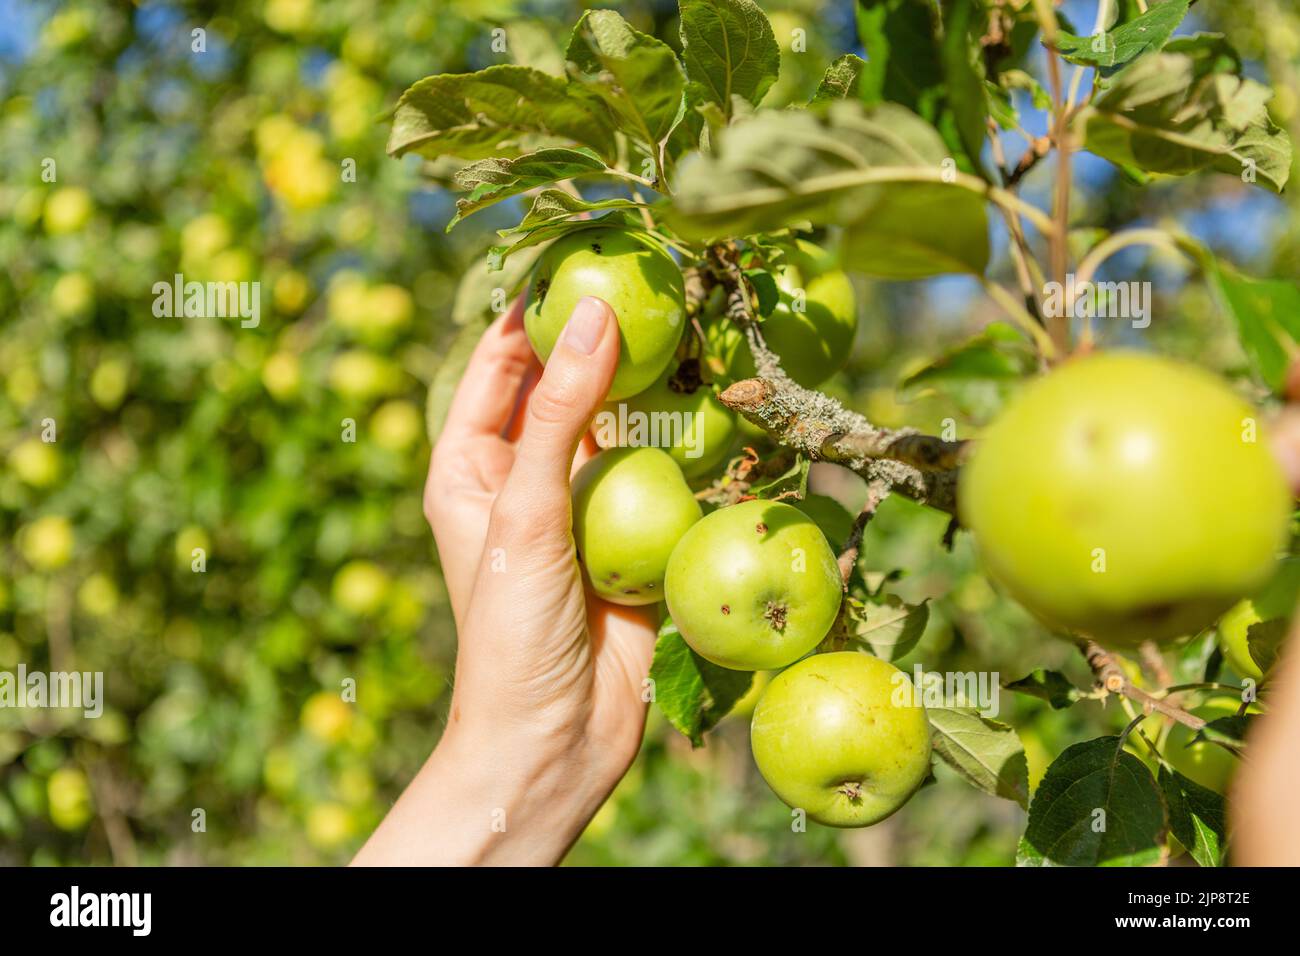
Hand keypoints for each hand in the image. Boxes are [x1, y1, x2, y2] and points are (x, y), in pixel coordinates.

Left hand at [353, 295, 657, 865]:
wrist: (556, 743)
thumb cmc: (512, 632)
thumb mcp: (526, 514)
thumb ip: (560, 414)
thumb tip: (595, 313)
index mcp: (471, 464)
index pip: (500, 360)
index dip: (536, 304)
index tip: (586, 249)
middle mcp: (527, 477)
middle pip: (571, 386)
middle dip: (612, 338)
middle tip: (665, 279)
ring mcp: (586, 509)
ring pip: (628, 429)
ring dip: (663, 391)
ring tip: (707, 328)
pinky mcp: (638, 543)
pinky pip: (669, 480)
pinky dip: (696, 449)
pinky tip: (733, 409)